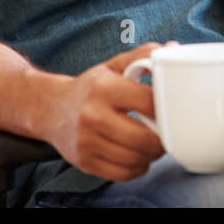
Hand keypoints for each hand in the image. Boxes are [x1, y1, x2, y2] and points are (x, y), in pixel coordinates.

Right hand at [36, 40, 175, 182]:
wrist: (50, 109)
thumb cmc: (90, 87)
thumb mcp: (114, 65)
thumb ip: (143, 55)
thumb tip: (172, 49)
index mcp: (104, 88)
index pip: (147, 102)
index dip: (167, 108)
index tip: (173, 110)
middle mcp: (92, 116)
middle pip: (143, 138)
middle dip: (163, 139)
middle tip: (168, 133)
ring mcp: (86, 142)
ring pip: (134, 159)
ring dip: (152, 155)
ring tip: (154, 144)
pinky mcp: (84, 162)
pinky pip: (122, 174)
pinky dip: (137, 168)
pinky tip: (139, 156)